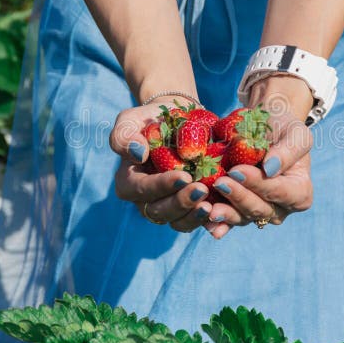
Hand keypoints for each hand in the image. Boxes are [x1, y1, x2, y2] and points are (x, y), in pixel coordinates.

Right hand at [110, 96, 215, 232]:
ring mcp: (169, 207)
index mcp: (129, 182)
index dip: (160, 186)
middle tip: (201, 190)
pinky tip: (219, 211)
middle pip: (159, 211)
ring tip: (210, 204)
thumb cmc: (151, 120)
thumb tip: (138, 153)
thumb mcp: (131, 120)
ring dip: (193, 216)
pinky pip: (195, 222)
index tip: (183, 176)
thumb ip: (124, 136)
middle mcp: (147, 200)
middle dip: (180, 203)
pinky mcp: (189, 209)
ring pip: (177, 222)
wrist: (180, 121)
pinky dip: (207, 220)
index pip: (140, 189)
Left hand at [205, 75, 313, 237]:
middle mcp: (280, 208)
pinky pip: (228, 221)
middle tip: (220, 182)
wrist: (262, 127)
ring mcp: (258, 212)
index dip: (258, 184)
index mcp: (299, 193)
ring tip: (209, 208)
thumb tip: (271, 169)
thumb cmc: (283, 128)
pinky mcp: (238, 210)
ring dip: (225, 215)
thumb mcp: (295, 133)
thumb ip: (288, 151)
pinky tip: (204, 220)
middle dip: (238, 197)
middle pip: (259, 209)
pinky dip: (217, 223)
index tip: (237, 170)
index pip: (279, 192)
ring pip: (242, 218)